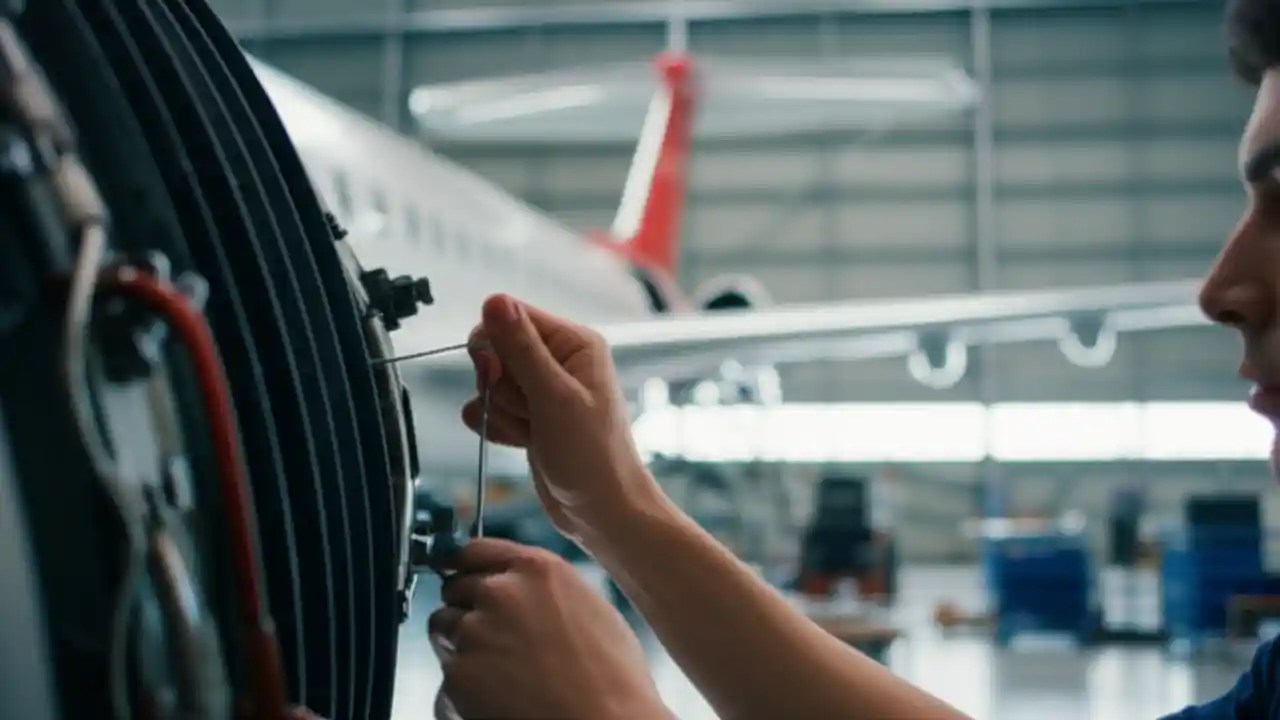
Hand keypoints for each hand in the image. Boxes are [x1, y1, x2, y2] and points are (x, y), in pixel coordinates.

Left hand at [427, 539, 667, 719]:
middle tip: (493, 638)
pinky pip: (445, 671)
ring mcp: (474, 631)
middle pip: (455, 588)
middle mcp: (500, 592)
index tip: (461, 575)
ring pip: (444, 626)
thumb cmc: (611, 677)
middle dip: (467, 608)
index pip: (474, 550)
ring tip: (499, 671)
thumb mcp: (588, 606)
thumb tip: (521, 590)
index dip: (466, 566)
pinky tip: (496, 695)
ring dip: (460, 643)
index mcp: (536, 569)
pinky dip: (460, 684)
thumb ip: (543, 588)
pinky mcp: (458, 673)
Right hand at [462, 294, 664, 546]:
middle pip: (494, 350)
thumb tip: (494, 300)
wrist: (602, 512)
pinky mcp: (530, 416)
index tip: (499, 375)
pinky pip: (490, 409)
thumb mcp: (554, 398)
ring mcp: (543, 389)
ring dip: (501, 411)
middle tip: (529, 409)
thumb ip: (521, 349)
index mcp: (574, 343)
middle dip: (499, 385)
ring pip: (489, 382)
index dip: (494, 345)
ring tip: (533, 430)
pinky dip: (497, 427)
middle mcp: (559, 360)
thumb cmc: (593, 457)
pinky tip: (522, 441)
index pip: (510, 316)